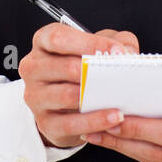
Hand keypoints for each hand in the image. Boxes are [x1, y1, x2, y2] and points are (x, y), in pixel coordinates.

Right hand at [19, 23, 139, 148]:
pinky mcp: (45, 122)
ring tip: (120, 99)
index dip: (89, 43)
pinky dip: (94, 122)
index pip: (59, 38)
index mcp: (43, 42)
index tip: (116, 51)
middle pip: (64, 66)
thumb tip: (128, 53)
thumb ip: (116, 41)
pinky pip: (70, 124)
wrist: (66, 103)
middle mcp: (33, 67)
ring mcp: (35, 96)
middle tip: (121, 77)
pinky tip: (113, 119)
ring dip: (96, 98)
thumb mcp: (98, 46)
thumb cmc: (81, 69)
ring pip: (66, 96)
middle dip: (95, 71)